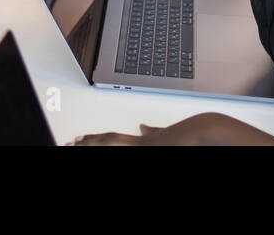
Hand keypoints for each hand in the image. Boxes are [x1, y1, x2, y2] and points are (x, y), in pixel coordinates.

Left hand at [69, 115, 210, 145]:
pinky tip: (92, 144)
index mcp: (142, 138)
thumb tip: (143, 127)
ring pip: (110, 143)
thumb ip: (154, 132)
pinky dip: (107, 145)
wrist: (204, 128)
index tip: (78, 139)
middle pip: (106, 140)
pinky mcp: (149, 146)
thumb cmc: (191, 134)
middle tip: (70, 142)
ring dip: (93, 143)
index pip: (111, 138)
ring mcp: (143, 145)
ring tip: (75, 143)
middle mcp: (139, 140)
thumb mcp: (166, 133)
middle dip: (88, 142)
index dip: (93, 138)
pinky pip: (125, 147)